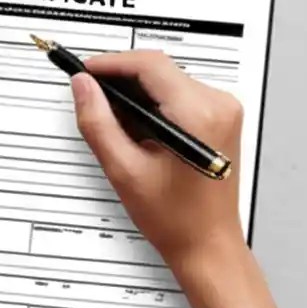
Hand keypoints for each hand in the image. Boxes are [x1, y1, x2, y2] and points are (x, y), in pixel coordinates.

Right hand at [70, 51, 243, 265]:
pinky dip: (154, 103)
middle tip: (92, 96)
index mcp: (198, 114)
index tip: (86, 71)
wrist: (208, 244)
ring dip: (137, 92)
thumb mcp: (125, 169)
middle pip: (159, 69)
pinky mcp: (220, 117)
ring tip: (115, 121)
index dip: (111, 63)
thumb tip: (83, 87)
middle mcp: (218, 105)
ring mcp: (223, 110)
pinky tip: (138, 127)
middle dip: (121, 79)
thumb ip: (98, 122)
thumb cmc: (177, 218)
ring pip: (167, 80)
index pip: (148, 65)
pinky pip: (179, 94)